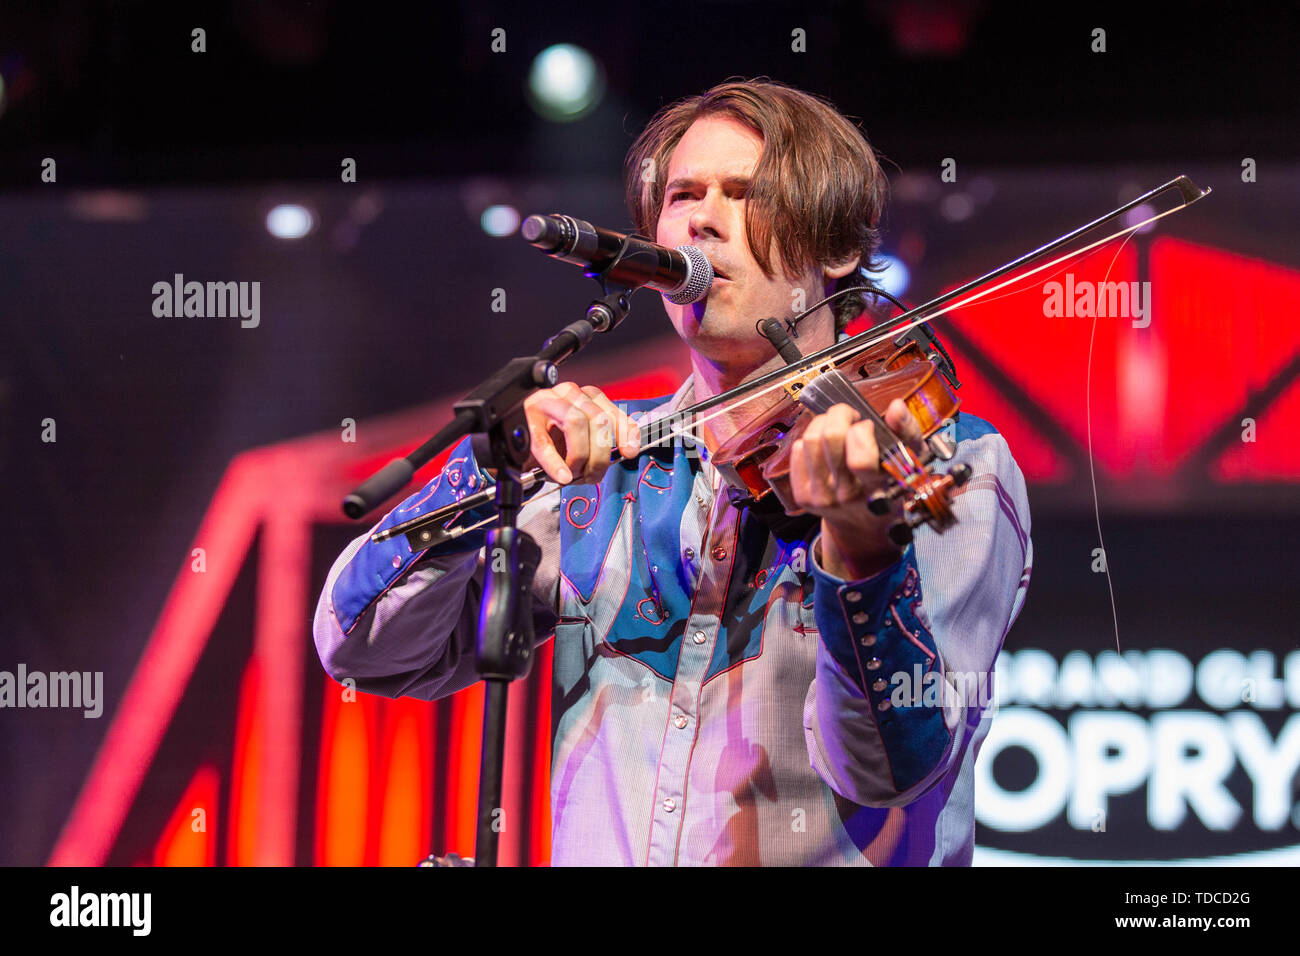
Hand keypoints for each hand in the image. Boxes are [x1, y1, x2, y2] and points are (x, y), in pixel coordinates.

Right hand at [521, 382, 640, 484]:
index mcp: (584, 397)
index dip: (625, 431)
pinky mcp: (525, 419)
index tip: (629, 452)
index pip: (611, 411)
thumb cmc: (549, 440)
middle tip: (593, 475)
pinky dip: (555, 463)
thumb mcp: (580, 440)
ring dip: (579, 456)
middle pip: (597, 419)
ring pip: (575, 421)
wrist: (514, 441)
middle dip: (599, 454)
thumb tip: (622, 454)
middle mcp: (568, 394)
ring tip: (573, 474)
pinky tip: (562, 475)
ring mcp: (545, 402)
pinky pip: (544, 442)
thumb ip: (600, 443)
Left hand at [788, 399, 924, 578]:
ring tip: (836, 427)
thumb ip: (907, 432)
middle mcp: (847, 497)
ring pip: (810, 440)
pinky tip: (824, 447)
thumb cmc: (888, 486)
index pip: (861, 460)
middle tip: (850, 416)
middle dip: (840, 415)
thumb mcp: (909, 461)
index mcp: (877, 491)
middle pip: (830, 439)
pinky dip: (809, 439)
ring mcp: (821, 498)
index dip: (862, 431)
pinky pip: (797, 450)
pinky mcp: (802, 496)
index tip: (868, 426)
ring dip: (823, 422)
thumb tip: (896, 407)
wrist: (863, 524)